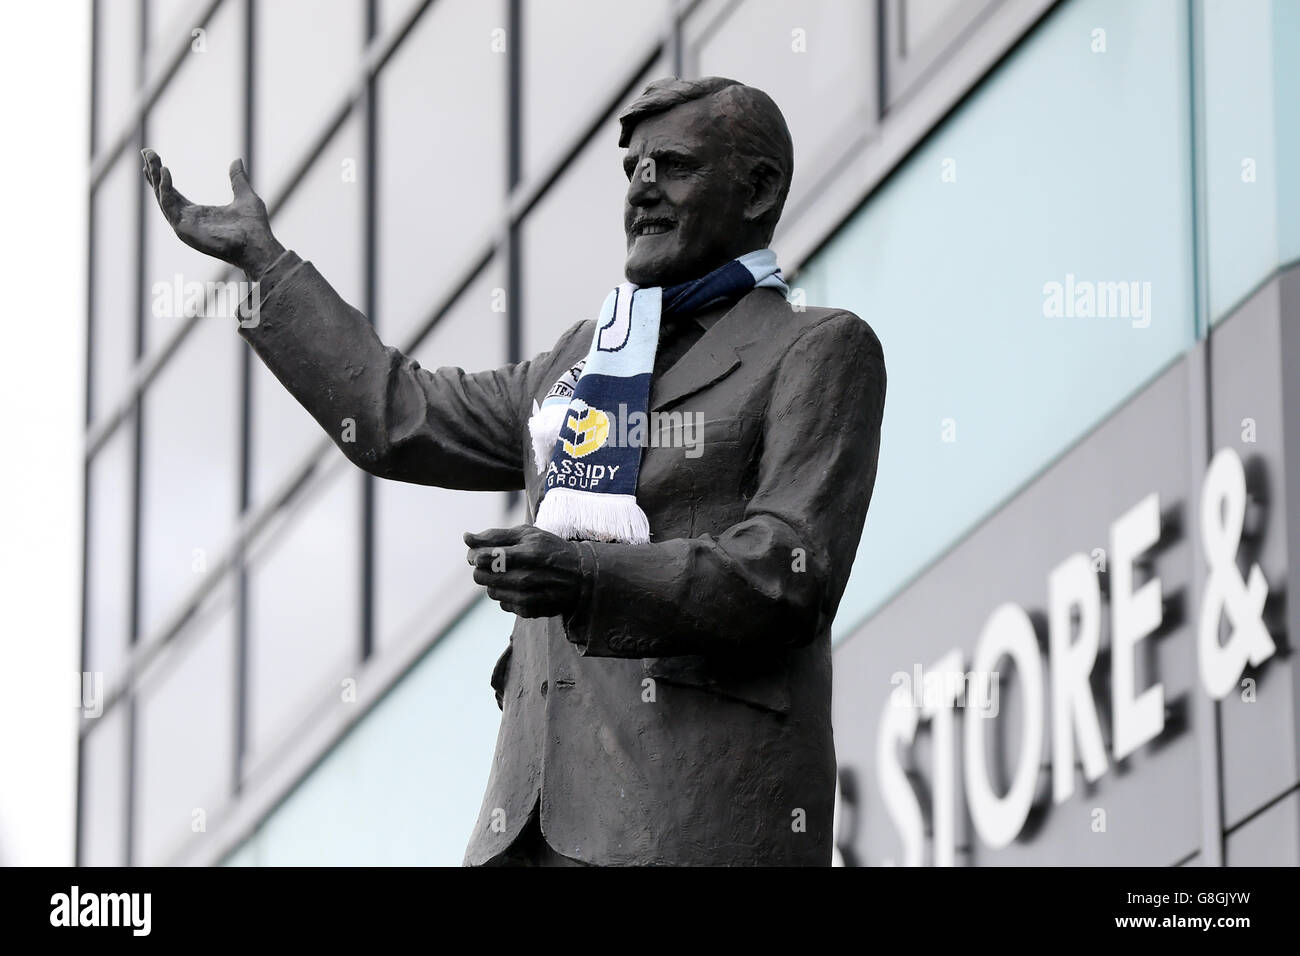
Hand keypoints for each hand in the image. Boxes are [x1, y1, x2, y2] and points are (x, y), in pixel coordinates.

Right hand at [141, 149, 283, 275]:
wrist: (259, 244)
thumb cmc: (255, 227)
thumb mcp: (244, 195)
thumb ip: (237, 179)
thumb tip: (237, 160)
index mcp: (199, 213)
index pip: (173, 193)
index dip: (162, 176)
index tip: (154, 157)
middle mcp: (188, 220)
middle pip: (163, 194)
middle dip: (153, 173)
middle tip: (146, 151)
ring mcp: (185, 226)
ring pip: (162, 199)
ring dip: (156, 179)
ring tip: (153, 160)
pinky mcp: (185, 230)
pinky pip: (170, 207)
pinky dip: (165, 190)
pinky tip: (165, 173)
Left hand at [465, 526, 583, 618]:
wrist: (580, 577)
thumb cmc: (549, 549)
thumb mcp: (527, 534)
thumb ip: (495, 535)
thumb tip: (466, 538)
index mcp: (529, 553)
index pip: (487, 558)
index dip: (476, 556)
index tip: (479, 555)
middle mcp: (528, 577)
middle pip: (482, 576)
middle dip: (481, 569)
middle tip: (491, 564)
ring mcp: (528, 597)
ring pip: (490, 591)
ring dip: (493, 582)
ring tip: (510, 574)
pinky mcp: (529, 611)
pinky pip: (503, 604)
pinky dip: (506, 595)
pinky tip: (520, 587)